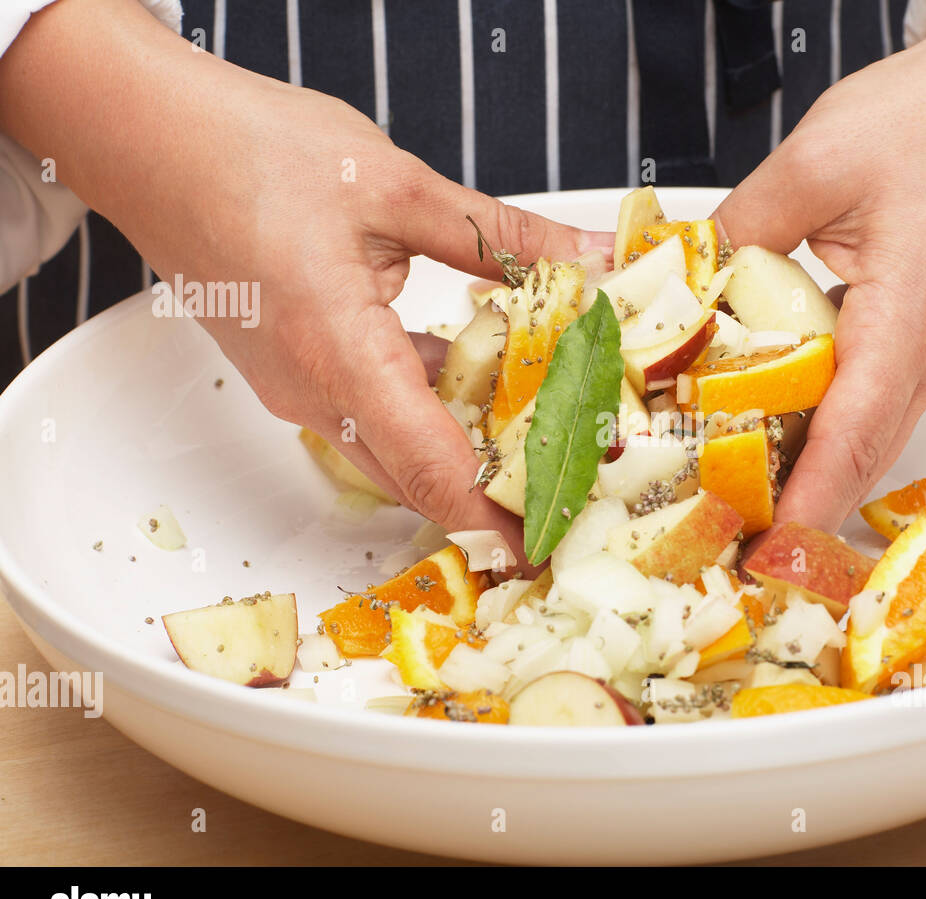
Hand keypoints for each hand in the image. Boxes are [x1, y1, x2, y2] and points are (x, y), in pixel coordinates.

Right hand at [0, 0, 610, 553]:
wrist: (146, 139)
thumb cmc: (244, 152)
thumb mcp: (397, 186)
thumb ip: (502, 236)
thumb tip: (587, 259)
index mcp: (340, 354)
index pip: (433, 470)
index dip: (498, 518)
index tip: (549, 540)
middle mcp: (312, 393)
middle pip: (417, 478)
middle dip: (492, 498)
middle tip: (565, 490)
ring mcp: (296, 390)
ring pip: (395, 450)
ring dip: (464, 449)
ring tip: (542, 432)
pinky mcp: (294, 373)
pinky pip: (371, 414)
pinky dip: (429, 408)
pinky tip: (480, 373)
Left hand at [715, 0, 925, 532]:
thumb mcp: (818, 158)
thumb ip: (740, 227)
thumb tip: (679, 282)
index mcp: (914, 306)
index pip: (858, 425)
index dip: (810, 494)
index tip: (768, 544)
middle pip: (865, 453)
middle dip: (801, 510)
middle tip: (730, 545)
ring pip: (872, 436)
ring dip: (813, 477)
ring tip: (741, 506)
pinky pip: (877, 406)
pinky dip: (828, 435)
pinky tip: (775, 435)